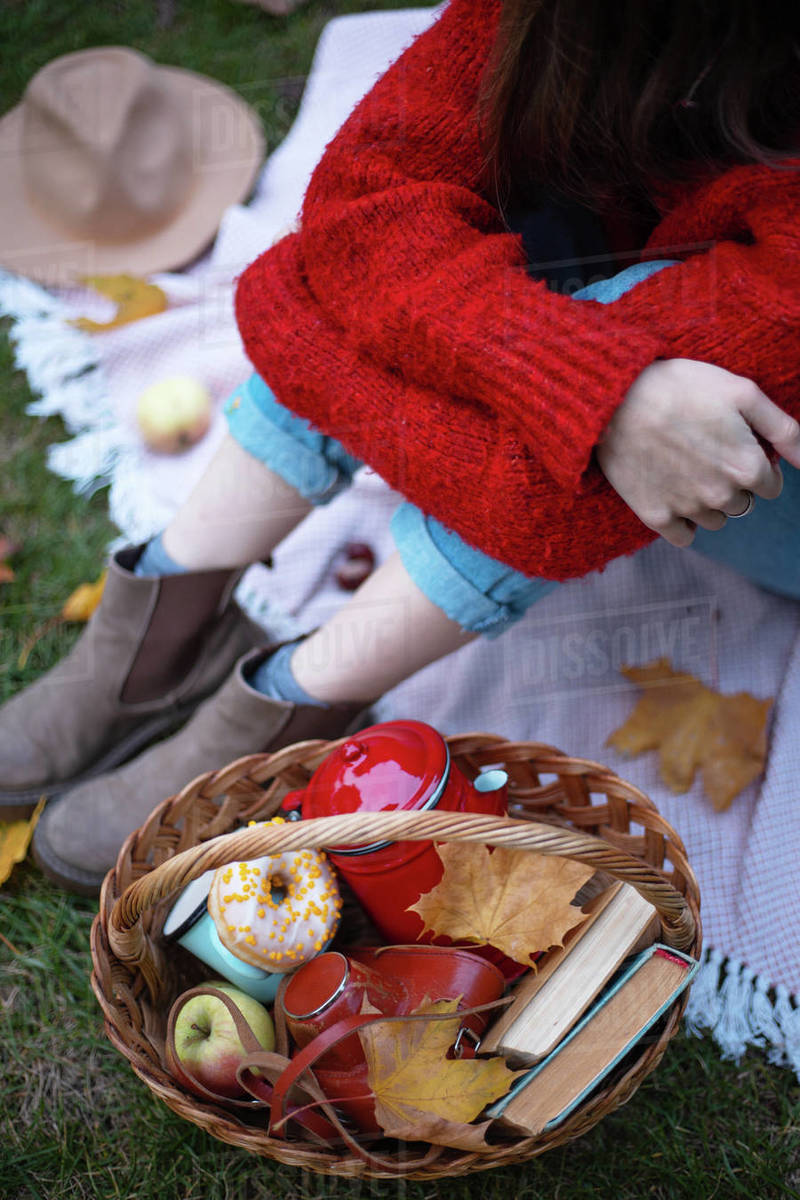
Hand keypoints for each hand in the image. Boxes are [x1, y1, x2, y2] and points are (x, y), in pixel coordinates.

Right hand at [595, 358, 799, 546]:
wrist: (615, 399)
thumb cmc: (681, 386)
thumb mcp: (742, 392)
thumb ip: (784, 429)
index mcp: (748, 467)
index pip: (770, 486)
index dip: (755, 463)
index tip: (731, 444)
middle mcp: (722, 495)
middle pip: (743, 503)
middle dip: (732, 482)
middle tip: (704, 451)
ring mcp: (687, 508)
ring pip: (716, 519)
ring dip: (709, 501)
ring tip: (685, 467)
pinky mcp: (655, 516)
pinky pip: (684, 536)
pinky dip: (683, 521)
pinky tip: (672, 492)